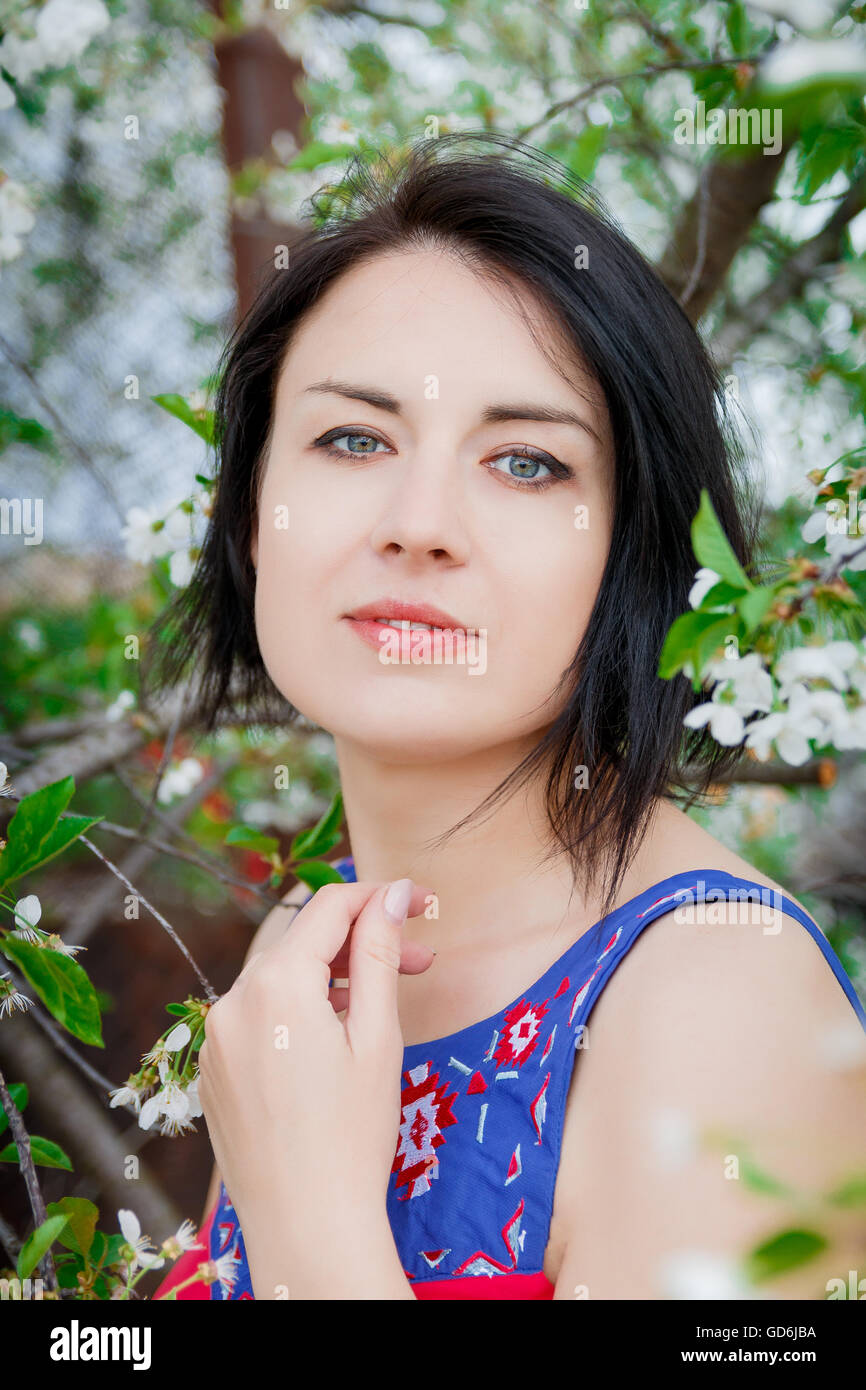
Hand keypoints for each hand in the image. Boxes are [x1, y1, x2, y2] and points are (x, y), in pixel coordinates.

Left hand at [196, 877, 434, 1283]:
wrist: (305, 1228)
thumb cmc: (351, 1137)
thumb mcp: (377, 1037)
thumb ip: (380, 953)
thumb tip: (392, 894)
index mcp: (275, 984)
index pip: (330, 907)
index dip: (380, 897)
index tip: (423, 903)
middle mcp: (233, 1000)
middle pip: (303, 941)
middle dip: (362, 941)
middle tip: (421, 961)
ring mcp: (216, 1037)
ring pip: (280, 978)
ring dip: (331, 977)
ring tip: (379, 1006)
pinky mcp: (213, 1070)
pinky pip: (258, 1017)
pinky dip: (298, 1012)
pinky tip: (333, 1042)